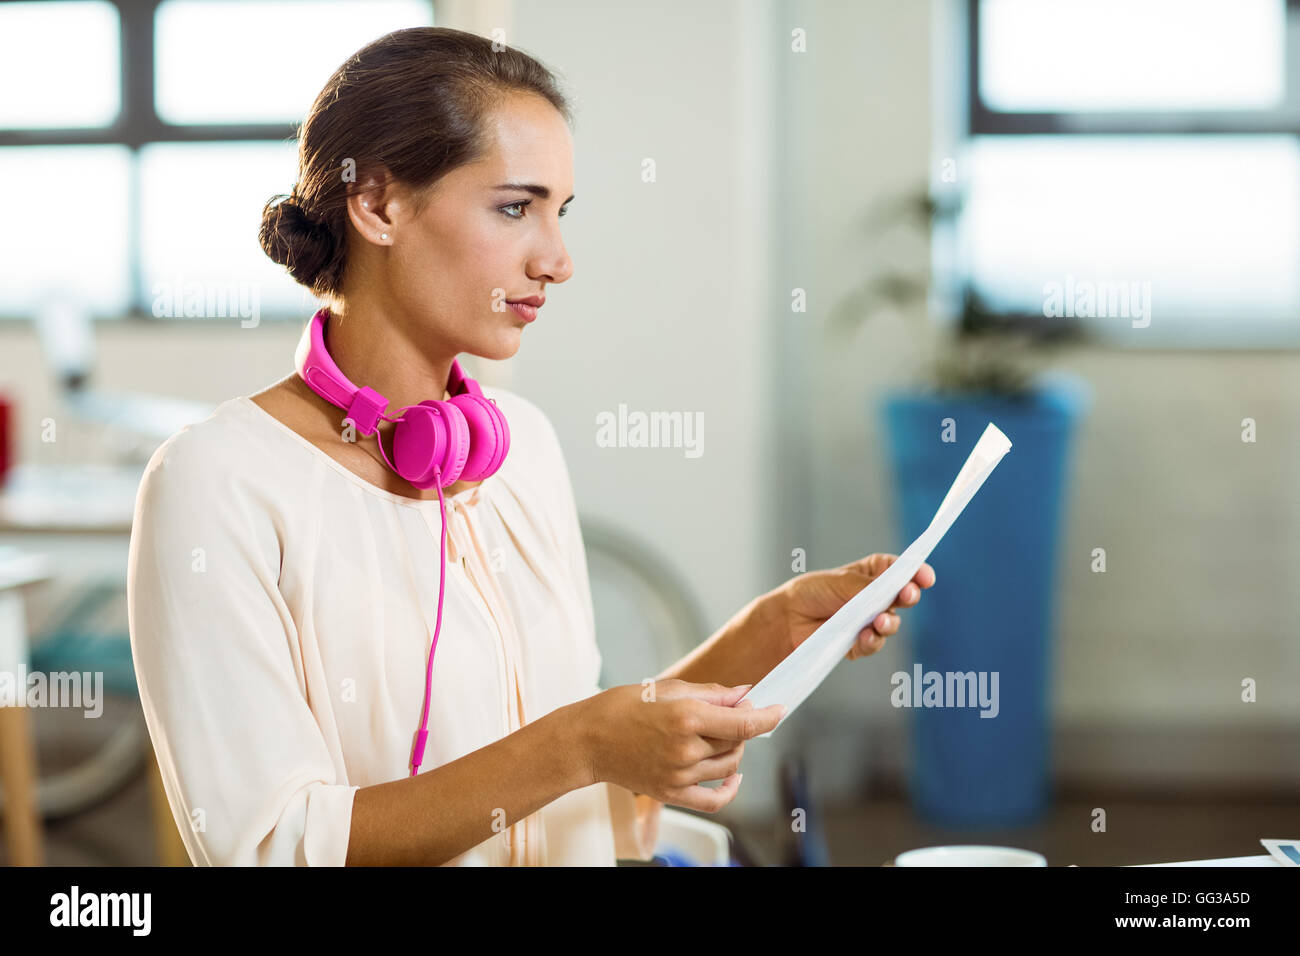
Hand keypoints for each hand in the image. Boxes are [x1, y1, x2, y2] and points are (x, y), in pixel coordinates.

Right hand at [569, 680, 782, 812]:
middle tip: (730, 712)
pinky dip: (730, 789)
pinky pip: (714, 799)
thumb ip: (712, 693)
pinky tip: (734, 775)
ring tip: (718, 735)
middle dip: (742, 725)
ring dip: (734, 750)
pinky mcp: (671, 793)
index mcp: (686, 717)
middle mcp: (686, 749)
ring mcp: (679, 775)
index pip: (743, 722)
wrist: (588, 739)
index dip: (768, 716)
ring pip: (729, 766)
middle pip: (737, 742)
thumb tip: (745, 693)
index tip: (780, 709)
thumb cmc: (623, 707)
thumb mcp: (669, 688)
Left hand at [777, 554, 934, 660]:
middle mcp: (875, 597)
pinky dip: (872, 640)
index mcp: (872, 574)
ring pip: (892, 623)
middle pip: (902, 597)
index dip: (915, 572)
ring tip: (880, 622)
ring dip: (889, 623)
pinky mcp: (859, 642)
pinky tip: (865, 636)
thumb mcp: (842, 581)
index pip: (899, 570)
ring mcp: (869, 621)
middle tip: (908, 595)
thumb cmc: (813, 591)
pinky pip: (874, 643)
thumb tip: (893, 591)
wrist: (788, 619)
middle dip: (909, 596)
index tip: (925, 576)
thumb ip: (868, 587)